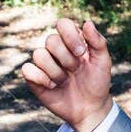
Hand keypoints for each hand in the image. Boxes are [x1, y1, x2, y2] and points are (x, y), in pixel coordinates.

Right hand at [19, 17, 112, 131]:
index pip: (63, 24)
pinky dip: (40, 78)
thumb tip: (87, 22)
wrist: (90, 108)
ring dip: (55, 71)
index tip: (81, 53)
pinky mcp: (35, 78)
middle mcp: (56, 49)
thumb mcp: (103, 62)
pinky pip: (27, 69)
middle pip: (50, 40)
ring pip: (38, 54)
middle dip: (66, 58)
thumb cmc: (97, 83)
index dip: (70, 36)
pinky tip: (52, 86)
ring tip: (65, 80)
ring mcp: (44, 64)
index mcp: (72, 41)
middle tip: (75, 70)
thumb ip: (98, 41)